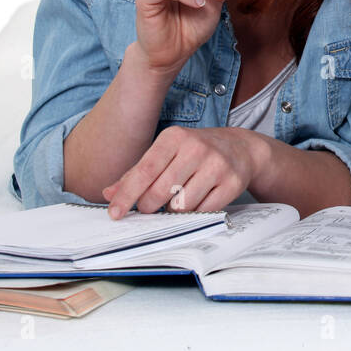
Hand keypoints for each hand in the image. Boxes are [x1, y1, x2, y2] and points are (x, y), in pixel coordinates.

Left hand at [101, 125, 267, 217]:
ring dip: (174, 210)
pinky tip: (198, 200)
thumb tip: (110, 194)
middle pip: (161, 191)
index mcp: (175, 138)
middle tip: (149, 208)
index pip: (145, 171)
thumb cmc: (196, 152)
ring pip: (182, 205)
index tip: (115, 213)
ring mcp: (217, 165)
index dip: (127, 195)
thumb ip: (137, 173)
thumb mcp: (167, 153)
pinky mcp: (232, 182)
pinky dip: (195, 213)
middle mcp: (197, 148)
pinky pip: (203, 211)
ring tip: (179, 199)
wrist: (241, 148)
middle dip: (149, 207)